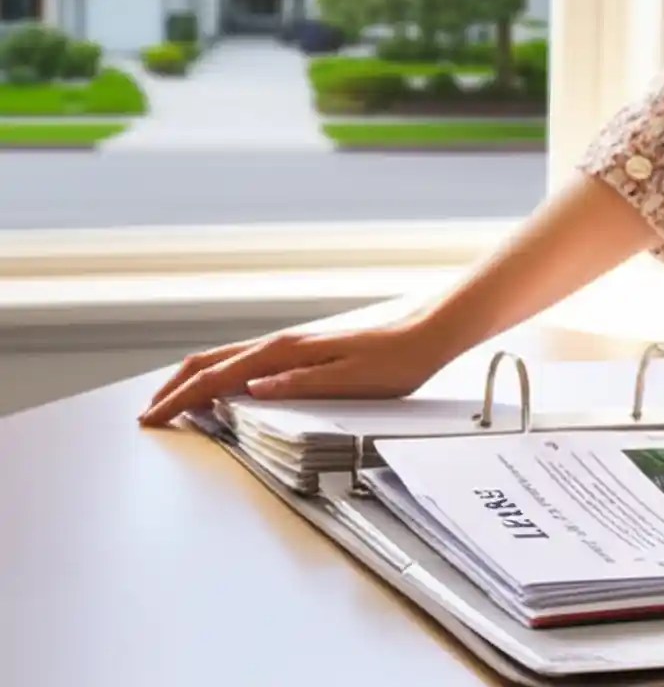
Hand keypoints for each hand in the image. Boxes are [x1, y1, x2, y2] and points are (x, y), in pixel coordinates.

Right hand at [138, 322, 441, 426]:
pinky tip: (217, 392)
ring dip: (191, 382)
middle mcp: (280, 345)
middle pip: (209, 362)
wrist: (421, 337)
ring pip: (223, 360)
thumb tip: (253, 390)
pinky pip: (243, 363)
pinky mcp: (297, 353)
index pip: (217, 376)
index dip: (181, 399)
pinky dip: (216, 377)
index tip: (155, 418)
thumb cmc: (393, 362)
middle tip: (150, 416)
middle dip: (173, 389)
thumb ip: (299, 385)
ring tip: (171, 405)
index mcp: (284, 352)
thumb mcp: (349, 381)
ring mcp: (287, 347)